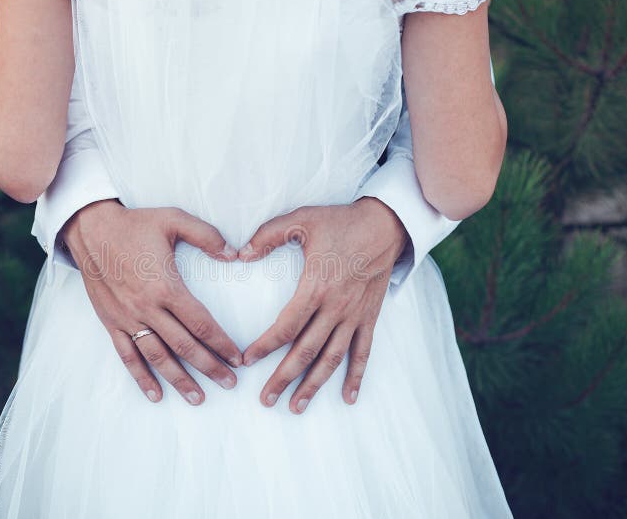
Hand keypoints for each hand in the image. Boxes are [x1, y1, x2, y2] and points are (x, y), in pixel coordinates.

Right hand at [63, 199, 242, 405]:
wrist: (90, 229)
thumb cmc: (135, 224)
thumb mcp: (173, 220)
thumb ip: (207, 235)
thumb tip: (234, 253)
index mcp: (166, 287)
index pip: (201, 323)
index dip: (221, 343)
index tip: (238, 359)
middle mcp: (147, 308)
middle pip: (184, 346)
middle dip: (209, 367)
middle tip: (230, 384)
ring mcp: (127, 318)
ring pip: (157, 356)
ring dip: (179, 379)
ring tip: (198, 397)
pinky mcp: (111, 322)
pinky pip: (127, 355)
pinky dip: (141, 377)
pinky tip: (155, 394)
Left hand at [239, 197, 408, 413]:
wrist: (386, 224)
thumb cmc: (340, 222)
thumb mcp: (301, 220)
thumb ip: (268, 235)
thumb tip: (240, 253)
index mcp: (315, 287)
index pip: (286, 326)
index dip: (264, 346)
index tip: (247, 360)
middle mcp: (335, 308)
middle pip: (305, 351)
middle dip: (283, 378)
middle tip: (265, 399)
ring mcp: (354, 316)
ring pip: (332, 358)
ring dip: (313, 385)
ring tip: (296, 406)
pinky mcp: (369, 318)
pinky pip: (363, 352)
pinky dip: (356, 376)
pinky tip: (349, 397)